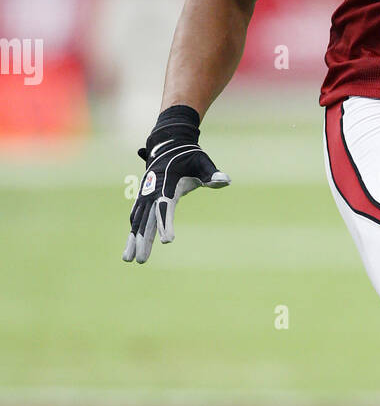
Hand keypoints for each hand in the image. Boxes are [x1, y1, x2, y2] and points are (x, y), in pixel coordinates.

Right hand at [122, 104, 229, 263]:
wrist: (170, 144)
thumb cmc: (189, 156)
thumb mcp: (202, 162)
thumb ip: (211, 173)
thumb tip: (225, 180)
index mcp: (167, 184)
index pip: (165, 208)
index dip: (166, 224)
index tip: (167, 241)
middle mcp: (152, 191)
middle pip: (147, 220)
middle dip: (143, 240)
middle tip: (140, 261)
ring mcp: (145, 194)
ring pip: (137, 220)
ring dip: (133, 239)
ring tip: (129, 259)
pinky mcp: (143, 197)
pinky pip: (136, 216)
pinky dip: (133, 230)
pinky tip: (131, 244)